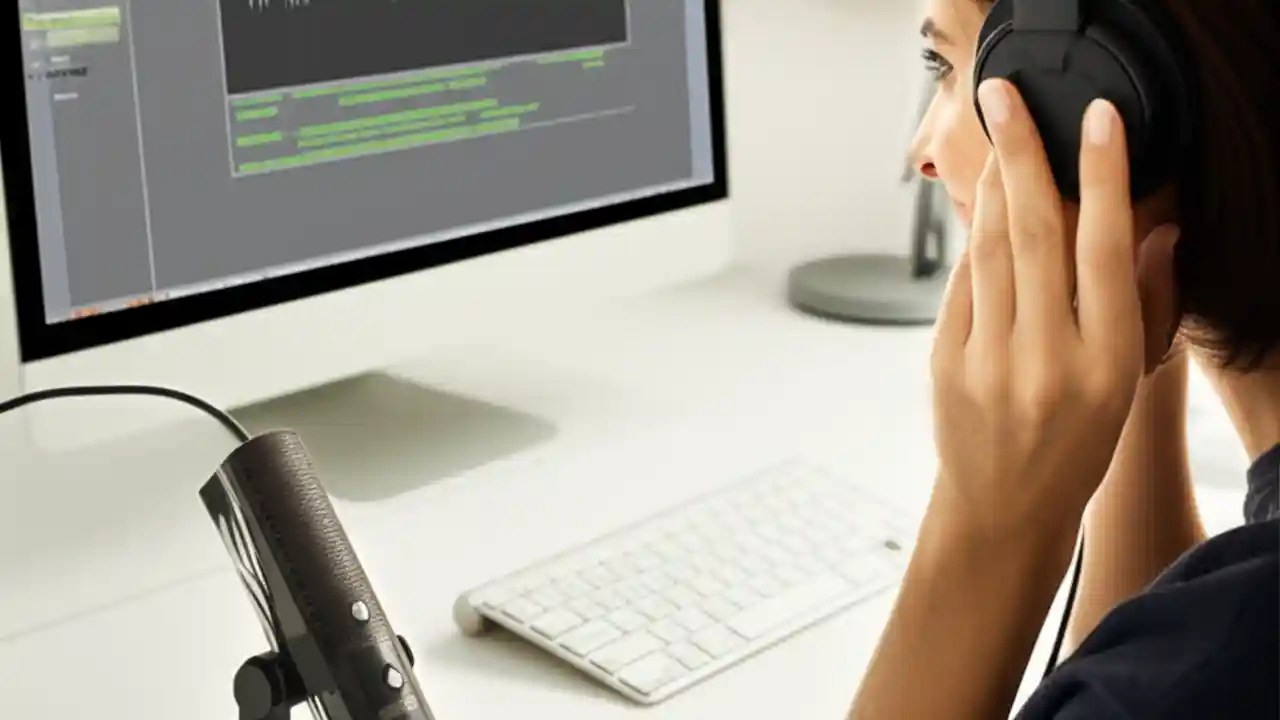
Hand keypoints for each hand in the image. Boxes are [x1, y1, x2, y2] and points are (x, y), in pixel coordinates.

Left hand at [930, 79, 1178, 537]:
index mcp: (1106, 361)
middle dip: (1023, 154)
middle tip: (1008, 99)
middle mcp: (1046, 357)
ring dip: (991, 187)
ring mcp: (989, 361)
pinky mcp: (945, 363)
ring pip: (989, 251)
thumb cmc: (1075, 443)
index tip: (1098, 120)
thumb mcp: (1126, 383)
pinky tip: (981, 212)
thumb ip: (1141, 304)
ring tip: (998, 142)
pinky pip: (962, 285)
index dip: (1104, 177)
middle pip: (1034, 233)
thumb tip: (1152, 227)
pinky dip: (974, 242)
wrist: (1003, 508)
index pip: (1107, 249)